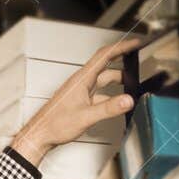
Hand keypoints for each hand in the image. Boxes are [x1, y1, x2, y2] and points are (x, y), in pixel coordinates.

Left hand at [9, 34, 143, 171]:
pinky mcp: (79, 101)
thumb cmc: (55, 124)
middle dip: (123, 62)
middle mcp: (82, 82)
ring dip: (117, 82)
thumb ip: (108, 108)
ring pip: (102, 81)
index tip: (136, 43)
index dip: (122, 47)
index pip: (105, 55)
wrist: (40, 135)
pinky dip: (109, 96)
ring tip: (131, 85)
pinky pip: (98, 94)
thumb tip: (127, 100)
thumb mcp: (86, 116)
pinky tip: (115, 104)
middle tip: (137, 61)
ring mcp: (80, 91)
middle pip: (106, 66)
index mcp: (83, 79)